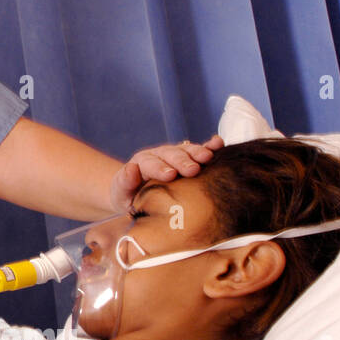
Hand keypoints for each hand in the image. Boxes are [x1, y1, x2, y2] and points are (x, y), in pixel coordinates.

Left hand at [109, 134, 223, 211]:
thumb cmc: (129, 195)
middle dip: (182, 161)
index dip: (160, 168)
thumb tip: (131, 168)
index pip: (150, 163)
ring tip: (208, 157)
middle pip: (171, 155)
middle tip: (193, 170)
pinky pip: (199, 150)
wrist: (136, 193)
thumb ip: (124, 181)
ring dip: (198, 153)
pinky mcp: (188, 157)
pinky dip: (209, 146)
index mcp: (142, 163)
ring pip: (186, 150)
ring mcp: (174, 155)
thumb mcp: (121, 191)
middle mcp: (159, 155)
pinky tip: (218, 144)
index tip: (171, 175)